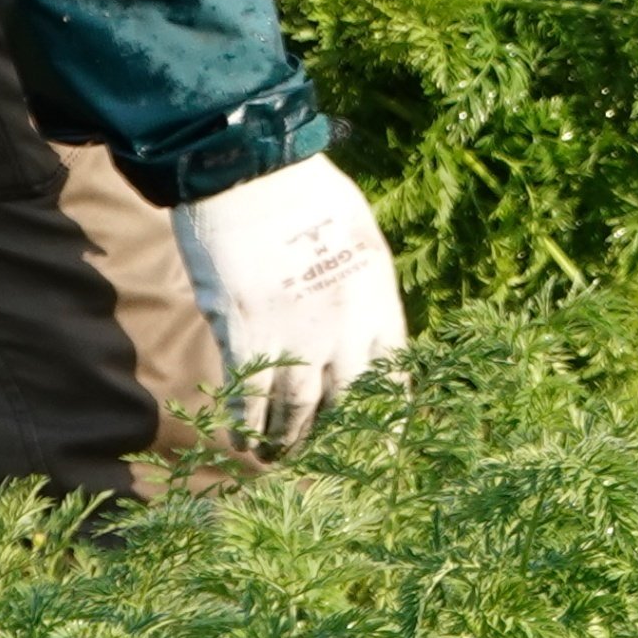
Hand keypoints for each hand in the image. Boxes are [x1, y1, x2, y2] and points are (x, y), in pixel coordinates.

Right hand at [169, 151, 408, 453]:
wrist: (254, 173)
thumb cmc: (309, 193)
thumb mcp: (360, 239)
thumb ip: (360, 287)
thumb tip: (356, 318)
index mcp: (379, 302)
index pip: (394, 377)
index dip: (386, 415)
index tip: (381, 444)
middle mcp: (347, 329)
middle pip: (349, 403)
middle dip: (339, 440)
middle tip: (328, 464)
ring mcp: (298, 336)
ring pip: (298, 411)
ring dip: (289, 440)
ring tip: (281, 457)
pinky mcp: (249, 336)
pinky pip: (250, 398)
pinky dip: (247, 426)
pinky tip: (243, 442)